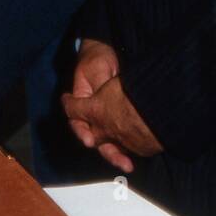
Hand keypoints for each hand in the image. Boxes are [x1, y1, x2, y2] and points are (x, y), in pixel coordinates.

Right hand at [67, 39, 132, 170]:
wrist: (107, 50)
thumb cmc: (98, 58)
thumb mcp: (96, 70)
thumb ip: (99, 87)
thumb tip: (106, 103)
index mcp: (81, 101)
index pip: (77, 121)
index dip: (83, 132)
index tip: (90, 140)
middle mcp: (92, 113)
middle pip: (95, 137)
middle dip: (107, 151)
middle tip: (120, 161)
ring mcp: (106, 116)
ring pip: (109, 139)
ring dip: (118, 152)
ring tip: (128, 165)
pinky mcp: (119, 117)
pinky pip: (121, 134)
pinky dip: (127, 145)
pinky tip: (137, 153)